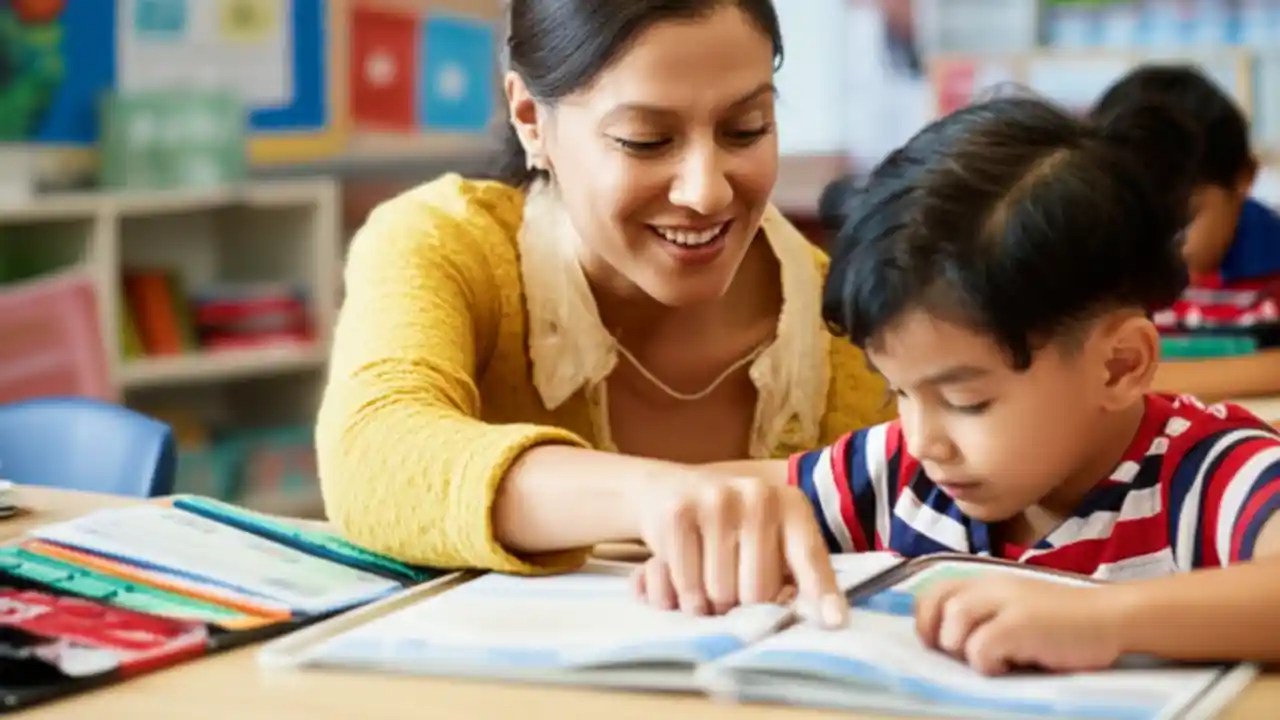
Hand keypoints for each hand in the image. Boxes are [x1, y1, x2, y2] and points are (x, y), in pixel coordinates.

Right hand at [629, 473, 845, 627]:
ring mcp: (716, 500)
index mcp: (791, 505)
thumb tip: (825, 620)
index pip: (809, 556)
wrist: (668, 489)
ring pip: (721, 593)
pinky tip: (684, 581)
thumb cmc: (731, 529)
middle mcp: (758, 495)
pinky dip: (683, 597)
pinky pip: (687, 585)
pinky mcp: (678, 513)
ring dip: (712, 605)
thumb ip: (796, 577)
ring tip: (708, 584)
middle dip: (745, 607)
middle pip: (760, 590)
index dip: (822, 591)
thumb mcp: (770, 541)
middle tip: (735, 593)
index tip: (835, 622)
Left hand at [915, 576, 1121, 674]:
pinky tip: (1014, 666)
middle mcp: (992, 586)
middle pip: (939, 607)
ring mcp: (1005, 603)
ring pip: (953, 628)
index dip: (926, 618)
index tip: (937, 642)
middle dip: (942, 638)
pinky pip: (980, 649)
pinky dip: (989, 665)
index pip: (935, 590)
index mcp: (988, 582)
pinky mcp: (1019, 624)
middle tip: (967, 656)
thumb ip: (985, 613)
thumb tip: (946, 640)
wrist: (1113, 619)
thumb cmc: (1066, 624)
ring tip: (997, 660)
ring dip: (966, 651)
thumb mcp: (1017, 608)